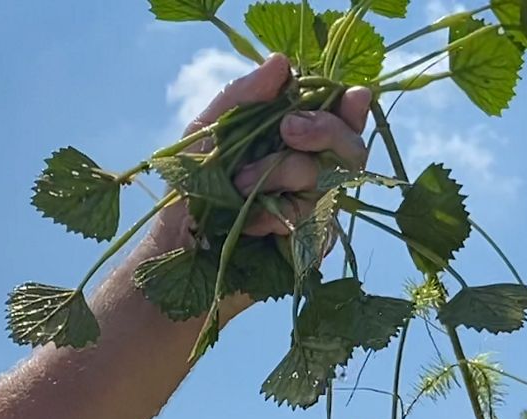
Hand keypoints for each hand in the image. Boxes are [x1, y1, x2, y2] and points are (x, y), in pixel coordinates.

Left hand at [149, 53, 371, 249]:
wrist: (175, 248)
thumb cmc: (189, 189)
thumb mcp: (207, 133)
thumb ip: (242, 98)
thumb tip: (282, 63)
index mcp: (294, 140)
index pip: (341, 118)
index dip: (352, 107)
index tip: (348, 96)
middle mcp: (312, 172)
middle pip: (351, 147)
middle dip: (325, 129)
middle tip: (287, 129)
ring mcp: (314, 210)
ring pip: (328, 179)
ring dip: (281, 173)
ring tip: (237, 185)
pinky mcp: (308, 246)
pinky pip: (312, 220)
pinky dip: (276, 215)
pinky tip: (248, 221)